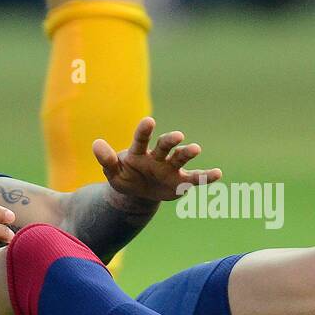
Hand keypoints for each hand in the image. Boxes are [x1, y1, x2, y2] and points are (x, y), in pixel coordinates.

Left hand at [92, 118, 222, 203]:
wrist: (137, 193)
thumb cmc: (125, 177)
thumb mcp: (112, 172)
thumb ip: (106, 159)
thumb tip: (96, 144)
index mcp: (139, 152)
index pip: (141, 139)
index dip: (144, 130)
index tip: (149, 121)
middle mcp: (157, 157)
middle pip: (164, 145)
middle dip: (170, 140)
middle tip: (178, 136)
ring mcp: (170, 168)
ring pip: (181, 158)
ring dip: (188, 153)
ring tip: (196, 148)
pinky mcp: (181, 181)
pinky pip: (195, 178)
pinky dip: (207, 176)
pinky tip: (218, 173)